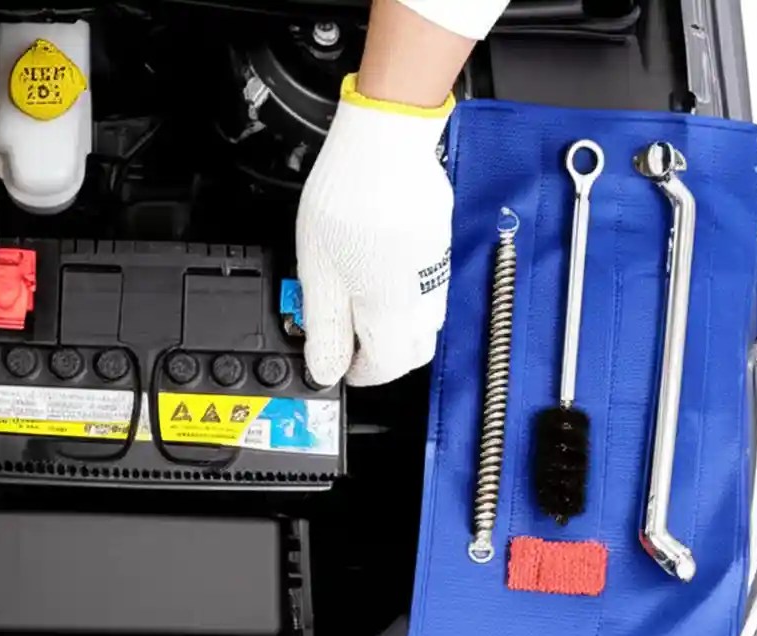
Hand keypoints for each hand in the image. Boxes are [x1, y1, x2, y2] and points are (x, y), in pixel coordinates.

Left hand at [296, 76, 454, 386]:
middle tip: (348, 341)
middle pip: (414, 349)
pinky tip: (377, 270)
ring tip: (358, 302)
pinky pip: (430, 285)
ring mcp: (437, 266)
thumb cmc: (349, 197)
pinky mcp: (439, 240)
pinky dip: (406, 294)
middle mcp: (425, 294)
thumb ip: (324, 326)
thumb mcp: (317, 272)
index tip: (336, 365)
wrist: (385, 139)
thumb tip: (325, 368)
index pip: (386, 368)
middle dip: (383, 356)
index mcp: (393, 310)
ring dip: (395, 325)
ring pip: (425, 318)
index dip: (358, 375)